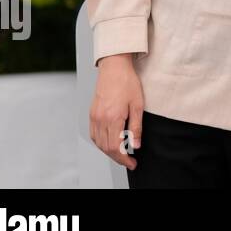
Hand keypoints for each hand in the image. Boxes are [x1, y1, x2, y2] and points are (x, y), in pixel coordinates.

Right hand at [89, 53, 143, 168]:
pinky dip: (101, 143)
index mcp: (113, 117)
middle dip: (118, 158)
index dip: (124, 159)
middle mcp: (100, 119)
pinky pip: (94, 134)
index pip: (115, 147)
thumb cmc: (127, 82)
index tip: (132, 163)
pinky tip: (110, 142)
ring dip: (109, 152)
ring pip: (99, 143)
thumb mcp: (138, 105)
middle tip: (129, 161)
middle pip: (106, 148)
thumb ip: (136, 127)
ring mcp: (94, 116)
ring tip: (121, 153)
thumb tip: (136, 145)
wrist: (114, 67)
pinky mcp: (92, 113)